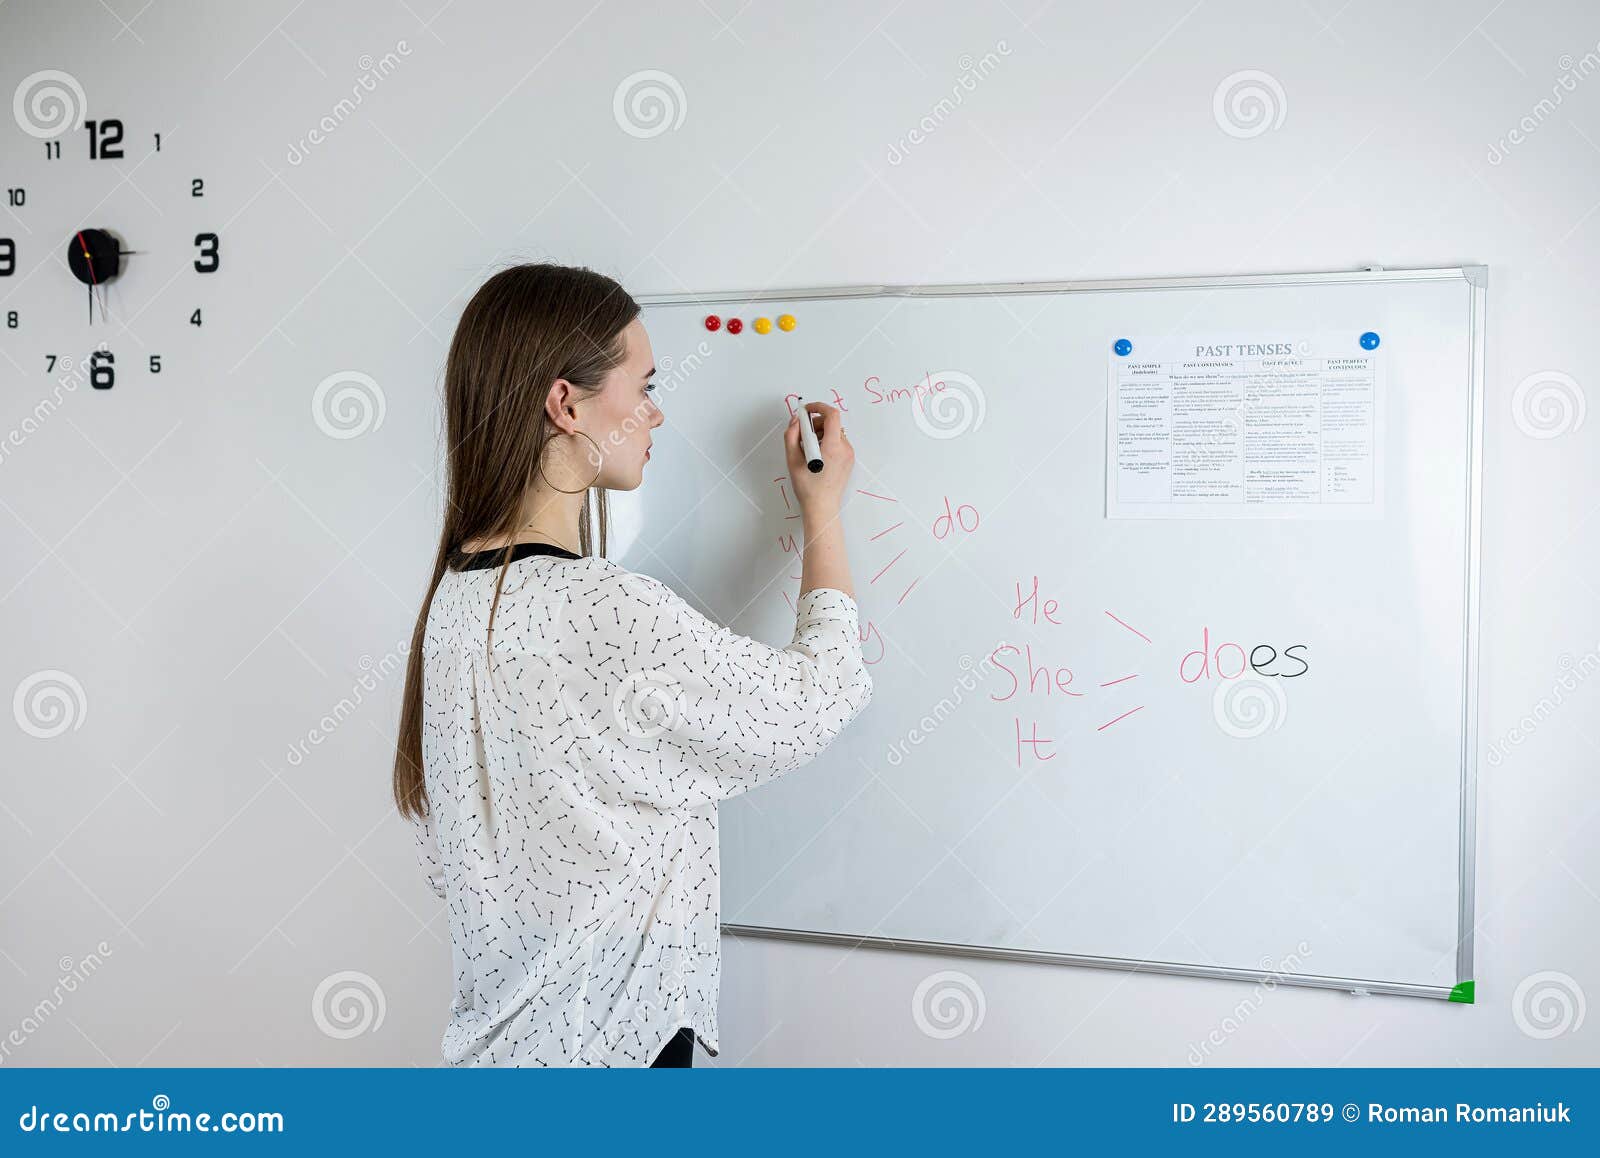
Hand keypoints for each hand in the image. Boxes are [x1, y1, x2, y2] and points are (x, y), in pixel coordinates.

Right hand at [785, 401, 853, 518]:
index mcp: (833, 447)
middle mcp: (845, 449)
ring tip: (809, 450)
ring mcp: (849, 455)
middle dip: (816, 424)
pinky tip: (817, 457)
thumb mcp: (792, 459)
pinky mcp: (848, 460)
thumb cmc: (808, 487)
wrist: (822, 507)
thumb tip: (796, 420)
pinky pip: (838, 443)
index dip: (818, 407)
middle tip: (803, 436)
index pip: (831, 415)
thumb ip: (791, 435)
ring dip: (820, 434)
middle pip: (832, 423)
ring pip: (834, 433)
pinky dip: (826, 443)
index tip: (807, 410)